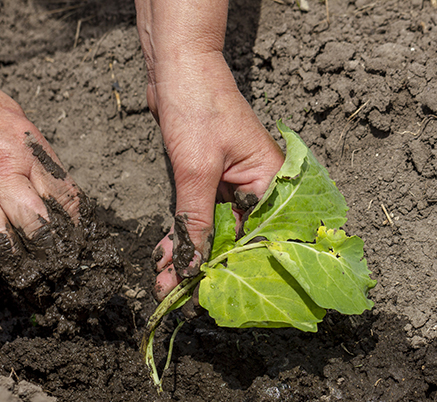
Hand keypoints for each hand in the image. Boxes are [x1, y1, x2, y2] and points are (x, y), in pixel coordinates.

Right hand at [0, 54, 83, 291]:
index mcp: (25, 152)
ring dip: (16, 266)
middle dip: (51, 254)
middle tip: (57, 272)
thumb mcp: (20, 121)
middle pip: (35, 227)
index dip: (74, 226)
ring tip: (27, 283)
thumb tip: (61, 198)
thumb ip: (40, 160)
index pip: (63, 198)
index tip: (76, 242)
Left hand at [147, 52, 283, 300]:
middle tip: (184, 299)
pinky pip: (197, 217)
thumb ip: (196, 220)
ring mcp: (232, 184)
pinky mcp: (208, 180)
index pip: (267, 237)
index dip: (245, 269)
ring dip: (190, 256)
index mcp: (272, 181)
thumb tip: (195, 266)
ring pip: (214, 231)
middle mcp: (258, 186)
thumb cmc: (199, 105)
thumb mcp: (197, 170)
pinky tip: (164, 257)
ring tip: (166, 284)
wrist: (175, 66)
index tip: (221, 297)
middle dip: (209, 268)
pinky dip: (181, 235)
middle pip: (239, 239)